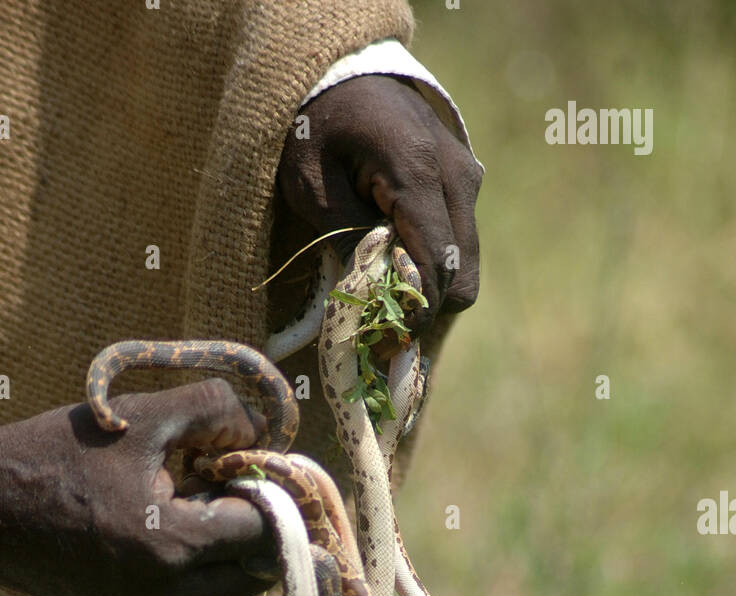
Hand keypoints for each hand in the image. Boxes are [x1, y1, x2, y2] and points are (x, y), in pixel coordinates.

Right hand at [0, 380, 275, 595]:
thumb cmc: (53, 455)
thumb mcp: (138, 416)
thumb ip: (211, 411)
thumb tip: (260, 427)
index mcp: (174, 545)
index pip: (265, 533)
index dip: (270, 492)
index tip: (253, 461)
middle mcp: (165, 591)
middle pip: (254, 572)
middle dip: (257, 526)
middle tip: (232, 480)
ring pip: (224, 587)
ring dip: (227, 546)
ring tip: (193, 494)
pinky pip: (186, 592)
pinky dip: (193, 559)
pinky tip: (163, 515)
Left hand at [277, 74, 481, 336]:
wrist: (344, 71)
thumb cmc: (317, 126)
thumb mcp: (312, 185)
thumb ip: (348, 240)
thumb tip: (377, 298)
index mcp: (418, 171)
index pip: (435, 266)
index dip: (416, 313)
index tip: (388, 340)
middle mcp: (457, 176)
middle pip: (461, 276)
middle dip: (426, 309)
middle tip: (384, 327)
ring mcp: (467, 176)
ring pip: (465, 264)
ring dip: (430, 289)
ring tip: (385, 295)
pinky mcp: (465, 181)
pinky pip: (459, 242)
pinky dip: (433, 265)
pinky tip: (397, 264)